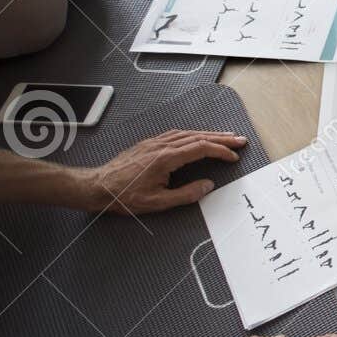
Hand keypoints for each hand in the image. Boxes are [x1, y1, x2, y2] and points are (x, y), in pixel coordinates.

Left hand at [82, 130, 246, 214]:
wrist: (96, 187)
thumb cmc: (124, 197)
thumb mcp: (157, 202)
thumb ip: (186, 194)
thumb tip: (208, 185)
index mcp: (166, 158)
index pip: (201, 148)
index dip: (220, 151)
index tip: (234, 157)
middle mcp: (161, 146)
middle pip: (198, 136)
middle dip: (221, 138)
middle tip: (239, 140)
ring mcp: (154, 143)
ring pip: (187, 134)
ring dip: (208, 134)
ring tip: (224, 136)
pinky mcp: (147, 145)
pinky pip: (175, 135)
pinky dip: (192, 134)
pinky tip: (196, 137)